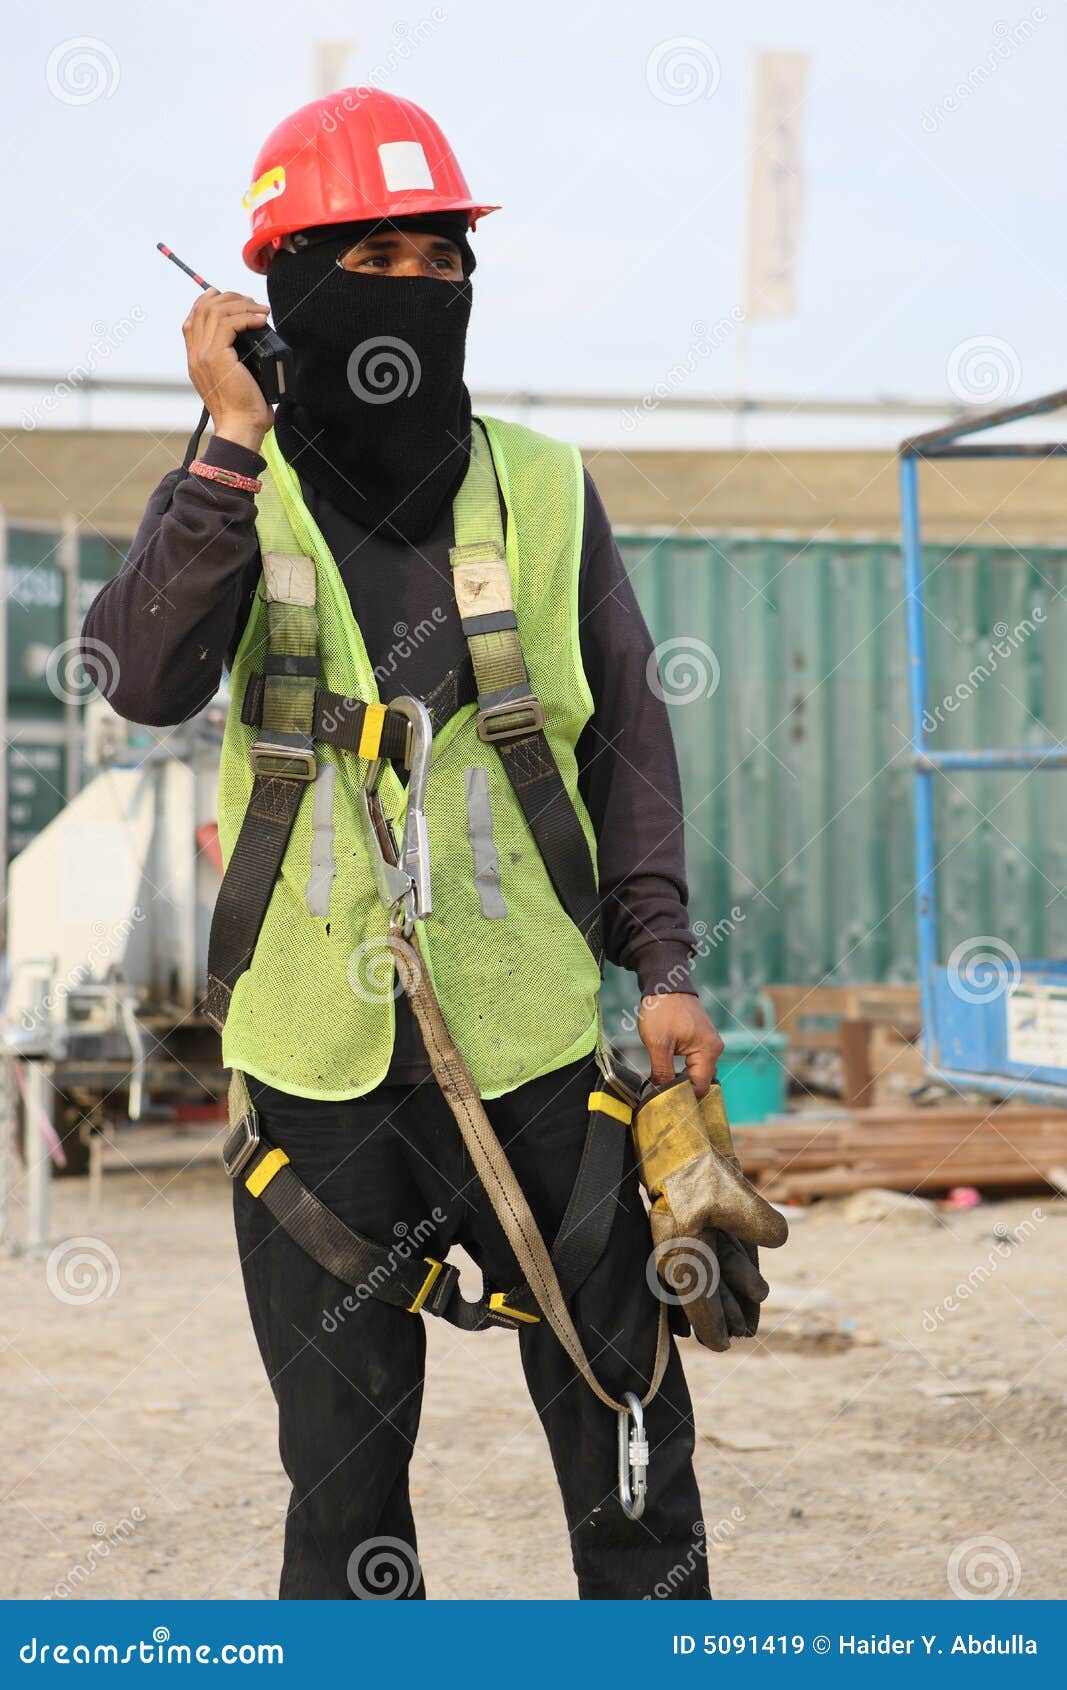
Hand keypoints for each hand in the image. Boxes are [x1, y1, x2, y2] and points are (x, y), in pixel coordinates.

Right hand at [182, 288, 273, 447]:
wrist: (241, 427)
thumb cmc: (245, 409)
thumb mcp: (236, 379)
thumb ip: (234, 360)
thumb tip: (252, 339)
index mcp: (196, 359)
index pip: (193, 318)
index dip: (210, 301)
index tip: (231, 296)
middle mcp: (196, 354)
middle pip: (203, 308)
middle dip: (230, 298)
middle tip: (252, 302)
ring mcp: (203, 354)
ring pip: (216, 311)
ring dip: (242, 305)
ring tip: (262, 311)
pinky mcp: (216, 357)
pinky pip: (229, 323)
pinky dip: (247, 317)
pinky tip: (261, 320)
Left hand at [638, 991, 723, 1097]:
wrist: (664, 982)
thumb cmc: (662, 1009)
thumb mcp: (658, 1044)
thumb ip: (662, 1072)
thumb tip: (661, 1094)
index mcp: (708, 1050)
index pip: (701, 1086)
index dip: (684, 1097)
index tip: (667, 1104)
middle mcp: (714, 1048)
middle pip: (702, 1080)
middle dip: (684, 1090)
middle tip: (664, 1099)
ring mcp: (708, 1043)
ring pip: (697, 1071)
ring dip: (682, 1079)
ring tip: (664, 1087)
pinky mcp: (700, 1039)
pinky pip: (696, 1061)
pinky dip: (684, 1069)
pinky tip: (669, 1072)